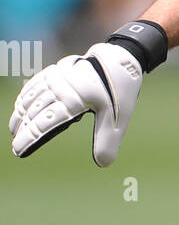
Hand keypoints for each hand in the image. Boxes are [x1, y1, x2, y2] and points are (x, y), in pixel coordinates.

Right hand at [9, 42, 143, 165]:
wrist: (118, 60)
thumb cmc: (119, 91)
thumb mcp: (118, 118)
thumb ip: (107, 141)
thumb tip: (103, 164)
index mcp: (75, 100)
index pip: (45, 123)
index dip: (30, 138)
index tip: (18, 150)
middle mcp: (61, 88)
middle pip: (34, 112)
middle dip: (23, 130)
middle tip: (15, 147)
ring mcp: (56, 78)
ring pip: (31, 98)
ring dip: (20, 114)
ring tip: (14, 129)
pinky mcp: (55, 71)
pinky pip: (34, 84)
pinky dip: (24, 97)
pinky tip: (20, 107)